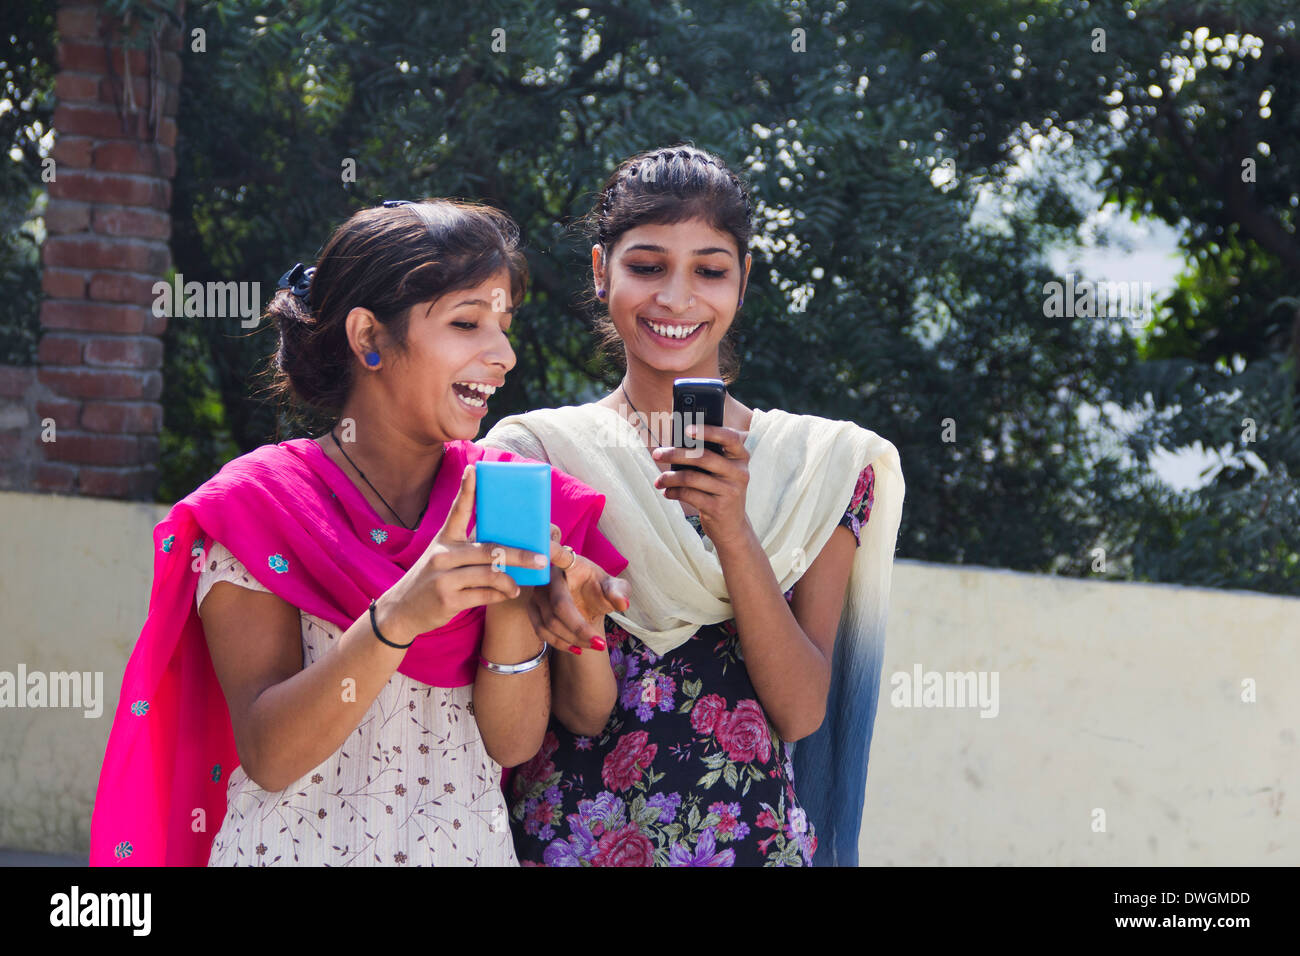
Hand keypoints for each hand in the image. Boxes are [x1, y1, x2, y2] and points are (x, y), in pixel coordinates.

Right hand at [381, 465, 548, 640]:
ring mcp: (444, 577)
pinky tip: (506, 595)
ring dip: (511, 582)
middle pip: (490, 550)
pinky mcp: (448, 599)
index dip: (466, 489)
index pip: (457, 510)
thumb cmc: (432, 580)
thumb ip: (468, 548)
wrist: (402, 610)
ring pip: (491, 575)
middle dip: (521, 555)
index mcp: (444, 539)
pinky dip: (500, 596)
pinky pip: (485, 595)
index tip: (473, 469)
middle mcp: (442, 554)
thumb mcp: (443, 557)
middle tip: (542, 558)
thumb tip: (506, 541)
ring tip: (517, 586)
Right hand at [526, 524, 631, 655]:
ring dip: (572, 639)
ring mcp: (537, 593)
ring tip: (593, 645)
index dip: (552, 550)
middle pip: (559, 605)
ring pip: (549, 622)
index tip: (549, 546)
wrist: (585, 602)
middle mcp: (548, 576)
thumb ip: (619, 591)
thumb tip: (623, 603)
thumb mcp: (613, 588)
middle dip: (579, 628)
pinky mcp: (532, 609)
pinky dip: (559, 643)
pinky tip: (577, 648)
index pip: (560, 554)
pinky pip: (541, 630)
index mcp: (569, 563)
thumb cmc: (598, 589)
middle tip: (600, 643)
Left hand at [651, 424, 752, 547]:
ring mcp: (730, 491)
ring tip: (659, 480)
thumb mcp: (721, 472)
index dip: (709, 431)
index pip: (729, 437)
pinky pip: (689, 495)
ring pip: (692, 477)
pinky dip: (674, 492)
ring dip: (670, 477)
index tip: (686, 429)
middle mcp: (739, 472)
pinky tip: (667, 492)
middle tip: (657, 454)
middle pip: (703, 456)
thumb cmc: (720, 491)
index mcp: (741, 457)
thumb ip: (707, 456)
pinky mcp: (718, 508)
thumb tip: (675, 444)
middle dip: (675, 454)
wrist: (732, 527)